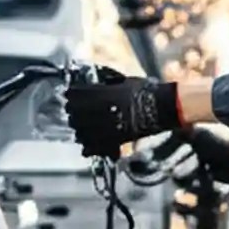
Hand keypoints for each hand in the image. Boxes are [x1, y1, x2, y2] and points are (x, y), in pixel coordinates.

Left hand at [65, 68, 180, 158]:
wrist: (161, 106)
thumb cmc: (144, 91)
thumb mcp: (122, 81)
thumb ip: (107, 83)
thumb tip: (96, 83)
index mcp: (102, 93)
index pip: (76, 94)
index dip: (70, 95)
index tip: (68, 96)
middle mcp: (101, 109)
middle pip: (75, 114)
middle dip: (72, 114)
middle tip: (71, 113)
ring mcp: (108, 125)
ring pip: (81, 131)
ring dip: (78, 130)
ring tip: (78, 130)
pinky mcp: (115, 138)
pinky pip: (95, 146)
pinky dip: (89, 147)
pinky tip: (86, 147)